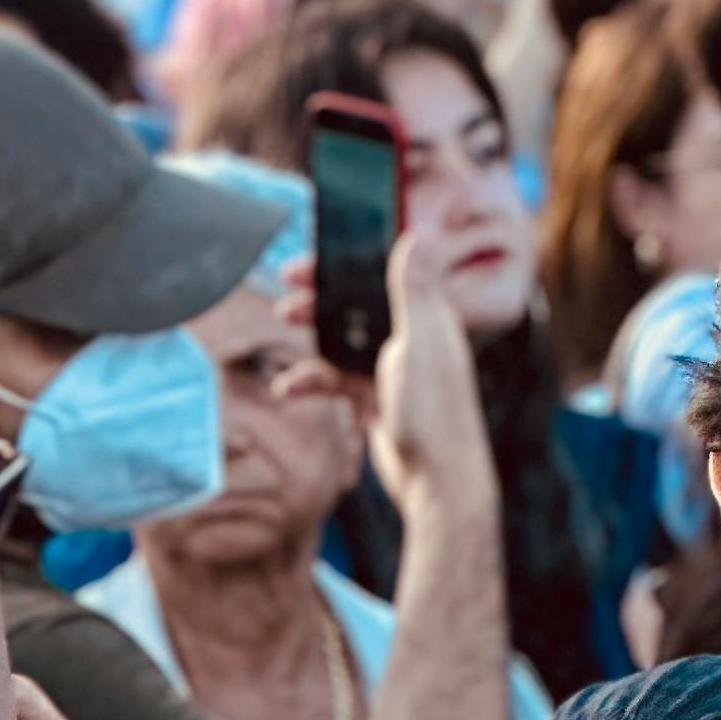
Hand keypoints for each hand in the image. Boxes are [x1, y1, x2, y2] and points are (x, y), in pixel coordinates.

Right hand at [283, 223, 495, 518]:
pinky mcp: (377, 399)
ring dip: (312, 331)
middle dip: (321, 293)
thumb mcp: (421, 344)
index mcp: (428, 317)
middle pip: (359, 303)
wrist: (438, 485)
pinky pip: (337, 379)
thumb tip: (418, 235)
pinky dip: (312, 379)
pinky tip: (288, 387)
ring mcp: (393, 370)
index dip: (346, 261)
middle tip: (285, 288)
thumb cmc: (435, 415)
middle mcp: (412, 339)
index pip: (382, 274)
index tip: (312, 258)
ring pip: (344, 339)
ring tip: (282, 320)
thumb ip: (415, 290)